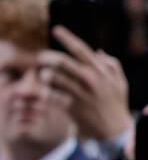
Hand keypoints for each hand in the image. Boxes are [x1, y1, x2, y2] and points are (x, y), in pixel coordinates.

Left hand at [43, 26, 133, 141]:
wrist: (112, 130)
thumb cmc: (115, 103)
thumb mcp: (120, 82)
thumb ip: (111, 65)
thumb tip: (98, 52)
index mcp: (100, 70)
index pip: (81, 49)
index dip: (67, 37)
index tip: (56, 29)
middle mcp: (89, 79)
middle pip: (61, 61)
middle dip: (46, 57)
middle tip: (40, 58)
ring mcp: (79, 93)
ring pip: (52, 77)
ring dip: (43, 76)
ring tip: (43, 78)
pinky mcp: (70, 107)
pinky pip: (49, 94)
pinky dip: (44, 92)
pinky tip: (44, 92)